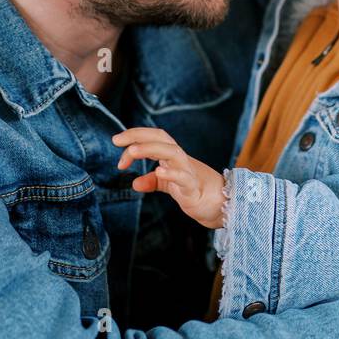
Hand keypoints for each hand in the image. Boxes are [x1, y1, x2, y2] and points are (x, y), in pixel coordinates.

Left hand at [111, 126, 225, 226]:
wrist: (221, 204)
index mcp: (173, 156)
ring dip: (151, 149)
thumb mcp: (169, 184)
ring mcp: (188, 172)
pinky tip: (158, 172)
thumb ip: (152, 181)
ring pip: (172, 153)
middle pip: (161, 139)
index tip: (116, 141)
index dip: (136, 135)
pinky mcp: (193, 188)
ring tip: (132, 151)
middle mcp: (180, 159)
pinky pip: (184, 178)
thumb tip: (134, 183)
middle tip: (117, 141)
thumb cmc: (195, 189)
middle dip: (138, 136)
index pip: (154, 137)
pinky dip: (171, 174)